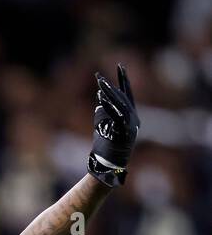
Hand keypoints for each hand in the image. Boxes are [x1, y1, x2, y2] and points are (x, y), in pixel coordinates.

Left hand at [88, 63, 139, 187]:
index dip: (124, 80)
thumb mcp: (106, 126)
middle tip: (105, 73)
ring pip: (119, 104)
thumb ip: (105, 112)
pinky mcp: (124, 132)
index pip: (128, 94)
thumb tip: (100, 97)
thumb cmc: (105, 149)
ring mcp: (130, 126)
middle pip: (123, 97)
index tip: (120, 66)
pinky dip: (108, 106)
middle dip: (114, 84)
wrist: (109, 167)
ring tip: (99, 82)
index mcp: (132, 117)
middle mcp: (134, 120)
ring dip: (108, 93)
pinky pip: (115, 115)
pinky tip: (100, 97)